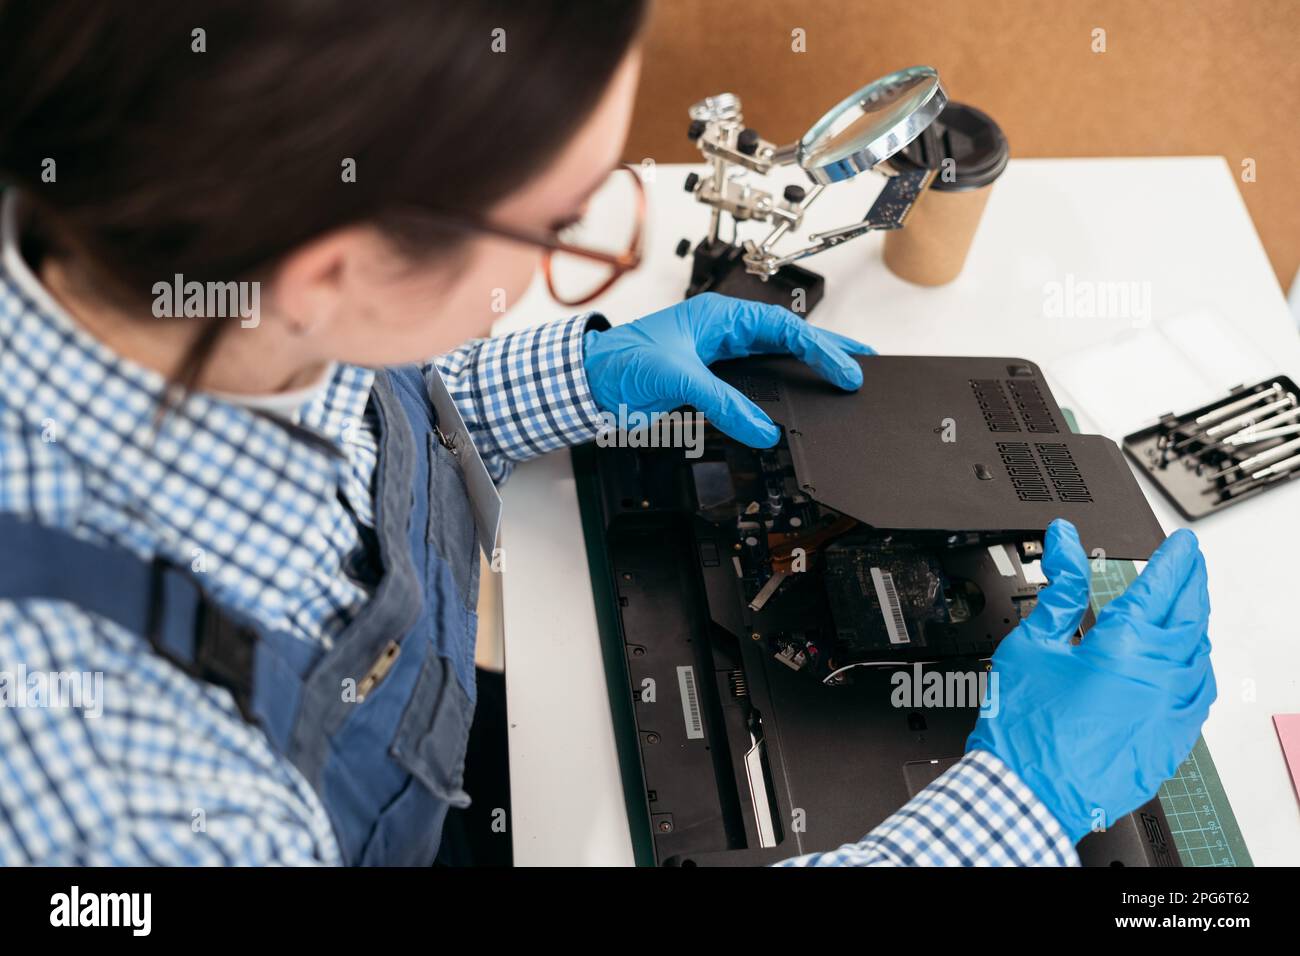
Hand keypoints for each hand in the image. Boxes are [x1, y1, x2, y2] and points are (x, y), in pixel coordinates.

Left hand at [582, 292, 873, 446]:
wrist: (589, 382)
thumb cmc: (622, 361)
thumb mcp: (678, 378)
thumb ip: (723, 402)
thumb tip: (762, 428)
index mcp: (721, 315)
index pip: (784, 328)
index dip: (821, 348)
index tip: (848, 368)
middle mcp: (724, 331)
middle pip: (787, 339)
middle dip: (827, 351)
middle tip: (865, 363)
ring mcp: (719, 355)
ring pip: (774, 360)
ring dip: (805, 370)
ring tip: (842, 378)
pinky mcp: (710, 379)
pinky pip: (755, 384)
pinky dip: (779, 392)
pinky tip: (796, 400)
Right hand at [966, 520, 1215, 842]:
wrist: (1028, 792)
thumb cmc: (1025, 727)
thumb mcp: (1033, 643)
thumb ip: (1060, 588)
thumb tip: (1065, 543)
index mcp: (1124, 646)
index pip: (1161, 587)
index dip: (1173, 560)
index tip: (1179, 545)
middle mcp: (1159, 677)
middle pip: (1190, 615)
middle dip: (1192, 583)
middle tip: (1191, 563)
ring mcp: (1172, 712)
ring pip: (1200, 654)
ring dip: (1196, 622)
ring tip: (1189, 605)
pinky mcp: (1172, 740)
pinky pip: (1199, 695)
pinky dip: (1198, 667)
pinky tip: (1190, 661)